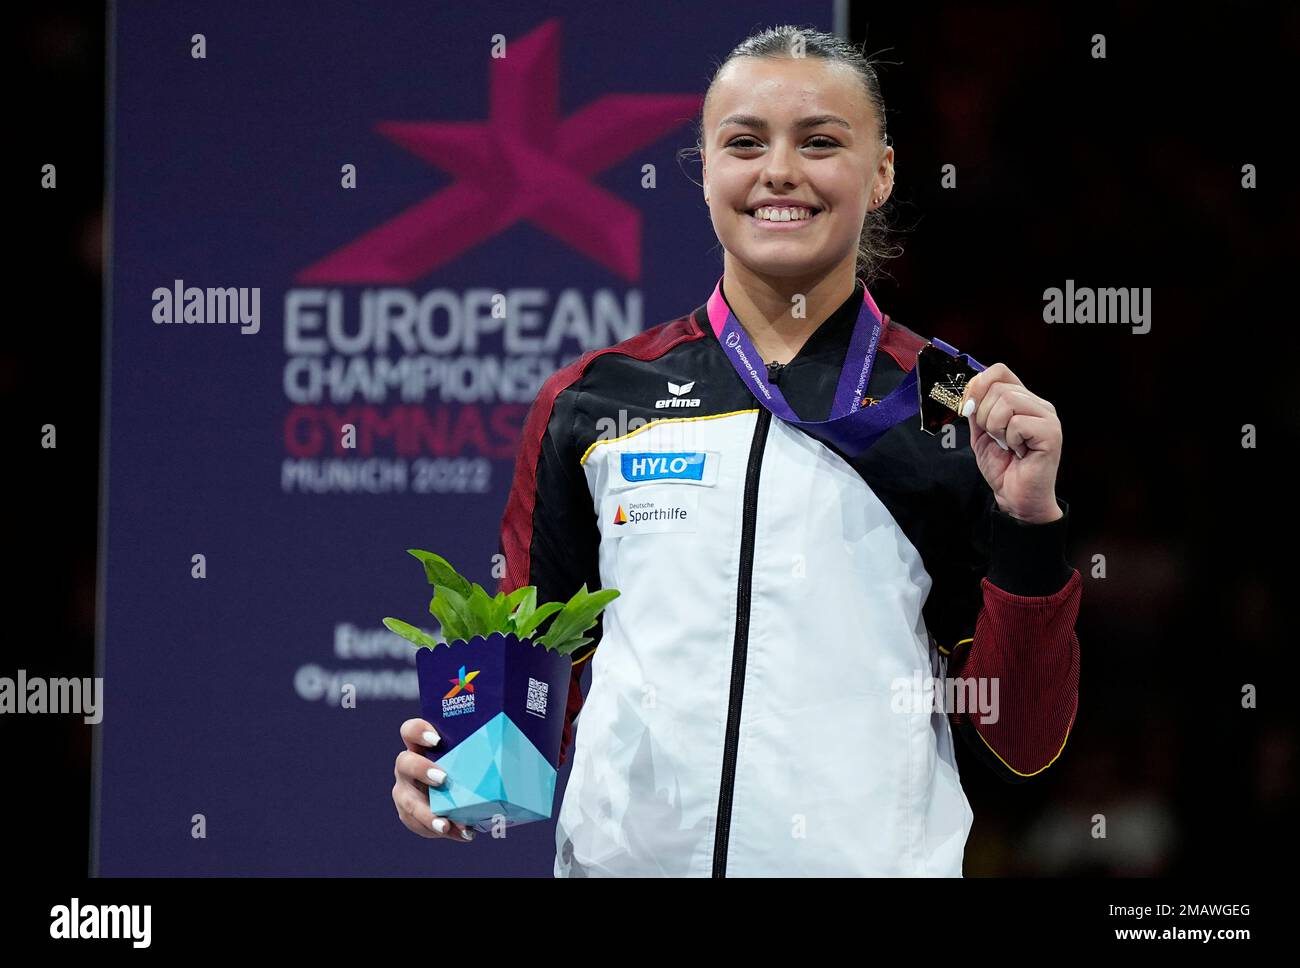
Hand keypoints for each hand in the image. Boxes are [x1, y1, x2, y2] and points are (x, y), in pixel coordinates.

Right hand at [393, 718, 476, 842]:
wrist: (451, 792)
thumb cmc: (464, 765)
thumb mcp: (466, 755)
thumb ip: (476, 748)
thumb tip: (511, 742)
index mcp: (420, 745)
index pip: (410, 730)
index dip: (419, 732)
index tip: (437, 740)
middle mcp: (408, 766)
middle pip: (405, 763)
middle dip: (422, 770)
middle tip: (443, 779)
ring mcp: (405, 790)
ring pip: (408, 801)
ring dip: (428, 814)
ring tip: (446, 825)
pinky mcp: (409, 812)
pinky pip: (419, 824)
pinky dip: (440, 830)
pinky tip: (462, 834)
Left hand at [958, 363, 1062, 523]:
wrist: (1015, 496)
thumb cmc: (1002, 466)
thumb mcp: (981, 433)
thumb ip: (976, 409)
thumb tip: (969, 389)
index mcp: (1022, 400)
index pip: (1000, 371)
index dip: (978, 384)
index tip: (968, 407)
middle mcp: (1038, 404)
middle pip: (999, 387)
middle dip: (984, 414)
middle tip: (994, 437)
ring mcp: (1047, 417)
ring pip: (1007, 401)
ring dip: (996, 427)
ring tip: (1007, 444)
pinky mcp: (1051, 432)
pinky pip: (1017, 423)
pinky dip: (1009, 439)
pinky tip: (1019, 451)